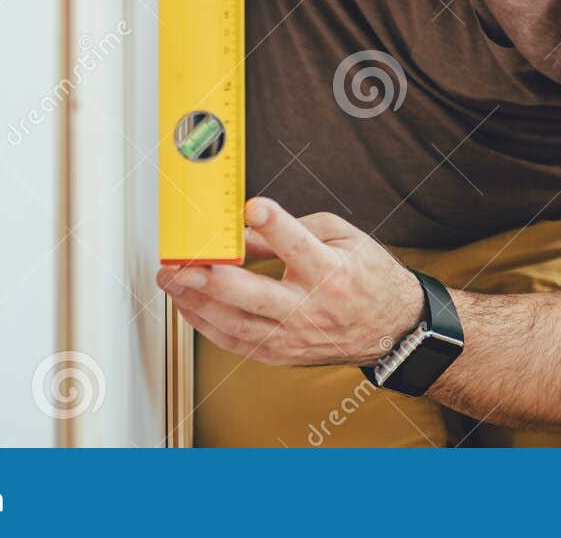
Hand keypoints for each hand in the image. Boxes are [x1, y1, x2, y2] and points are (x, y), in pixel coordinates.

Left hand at [157, 198, 424, 366]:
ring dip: (195, 302)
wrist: (390, 328)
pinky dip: (205, 325)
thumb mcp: (342, 237)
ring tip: (170, 281)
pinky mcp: (282, 354)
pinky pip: (235, 343)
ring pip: (234, 323)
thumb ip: (293, 229)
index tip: (252, 206)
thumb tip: (245, 229)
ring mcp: (294, 336)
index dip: (274, 224)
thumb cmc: (365, 276)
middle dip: (208, 278)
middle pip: (251, 294)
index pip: (297, 245)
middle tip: (178, 263)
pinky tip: (187, 306)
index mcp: (331, 271)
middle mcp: (311, 307)